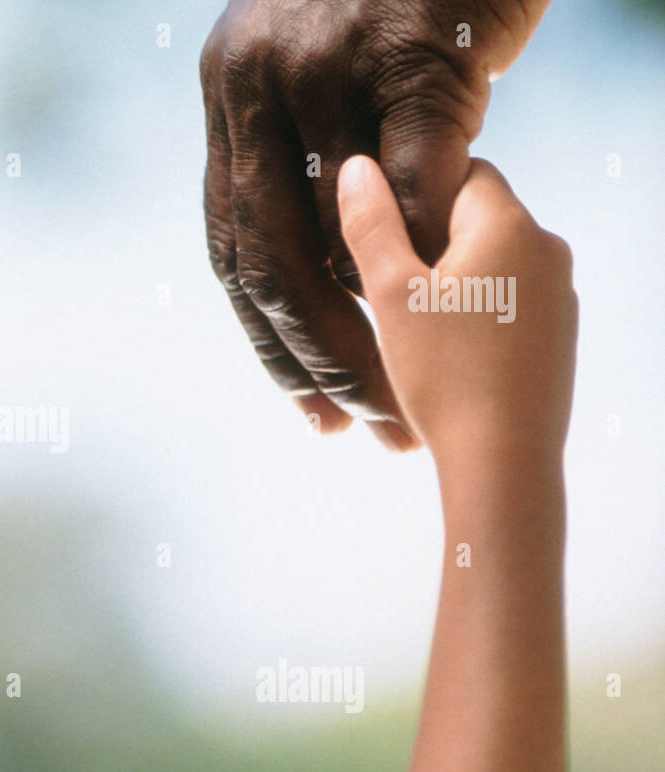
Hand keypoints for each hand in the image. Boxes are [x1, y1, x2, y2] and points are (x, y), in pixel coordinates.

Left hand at [200, 0, 549, 446]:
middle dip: (316, 361)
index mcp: (227, 104)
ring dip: (377, 329)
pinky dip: (430, 253)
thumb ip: (298, 160)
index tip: (306, 410)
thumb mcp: (317, 73)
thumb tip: (316, 273)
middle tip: (363, 423)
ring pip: (338, 241)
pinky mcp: (408, 58)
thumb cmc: (394, 3)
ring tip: (407, 390)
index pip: (230, 253)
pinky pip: (415, 184)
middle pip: (270, 265)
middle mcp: (254, 90)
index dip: (267, 344)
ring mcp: (326, 71)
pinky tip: (455, 311)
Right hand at [336, 155, 575, 459]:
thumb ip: (371, 224)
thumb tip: (357, 165)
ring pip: (492, 265)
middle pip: (476, 219)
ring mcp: (559, 296)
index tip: (381, 237)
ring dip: (451, 284)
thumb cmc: (444, 376)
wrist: (503, 462)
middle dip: (429, 244)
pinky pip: (509, 304)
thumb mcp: (391, 294)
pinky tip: (447, 358)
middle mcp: (547, 249)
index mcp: (509, 224)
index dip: (413, 196)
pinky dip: (475, 318)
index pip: (461, 171)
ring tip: (414, 332)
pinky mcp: (558, 337)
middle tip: (387, 290)